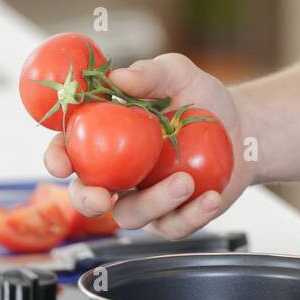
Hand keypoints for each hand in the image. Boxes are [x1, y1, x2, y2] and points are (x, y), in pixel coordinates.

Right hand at [43, 53, 252, 238]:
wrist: (242, 126)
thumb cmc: (201, 97)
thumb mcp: (178, 74)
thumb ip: (149, 73)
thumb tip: (119, 76)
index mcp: (106, 137)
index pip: (68, 149)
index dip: (57, 158)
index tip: (62, 163)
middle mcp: (117, 172)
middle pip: (87, 196)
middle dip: (87, 201)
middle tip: (104, 198)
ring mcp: (143, 198)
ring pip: (132, 216)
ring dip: (154, 203)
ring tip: (185, 181)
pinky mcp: (173, 217)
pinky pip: (173, 226)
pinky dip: (191, 215)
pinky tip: (209, 197)